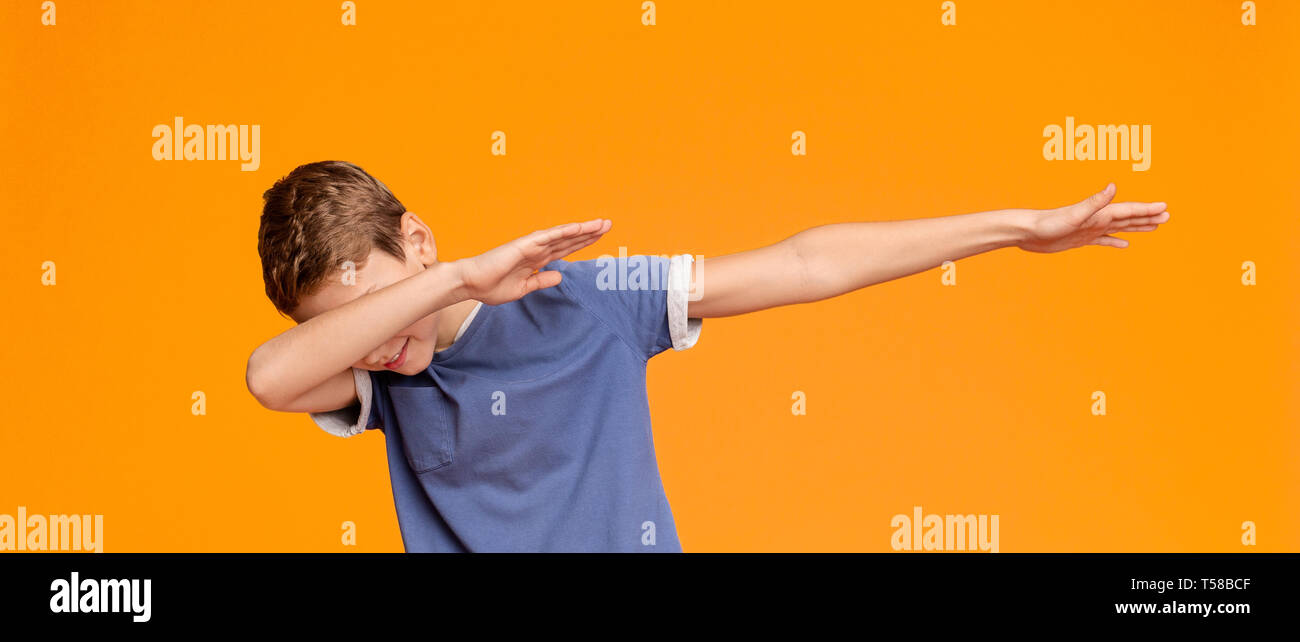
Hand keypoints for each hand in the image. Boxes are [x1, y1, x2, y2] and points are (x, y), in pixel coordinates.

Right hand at [454, 218, 612, 303]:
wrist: (472, 285)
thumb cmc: (492, 286)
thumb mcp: (524, 288)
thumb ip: (542, 281)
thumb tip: (560, 274)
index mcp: (537, 260)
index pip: (566, 250)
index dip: (583, 243)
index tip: (600, 238)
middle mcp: (537, 250)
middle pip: (569, 240)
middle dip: (589, 233)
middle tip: (608, 225)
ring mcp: (532, 246)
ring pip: (562, 235)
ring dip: (582, 229)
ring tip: (601, 224)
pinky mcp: (524, 245)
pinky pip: (548, 237)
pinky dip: (563, 231)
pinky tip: (578, 227)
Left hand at [1017, 183, 1168, 252]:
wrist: (1027, 232)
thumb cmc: (1048, 222)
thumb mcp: (1074, 214)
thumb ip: (1095, 201)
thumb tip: (1113, 186)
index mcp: (1099, 213)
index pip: (1129, 210)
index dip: (1148, 209)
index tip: (1166, 207)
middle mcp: (1097, 219)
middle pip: (1129, 217)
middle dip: (1148, 216)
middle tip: (1167, 216)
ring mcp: (1090, 229)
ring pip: (1120, 227)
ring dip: (1137, 226)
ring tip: (1154, 226)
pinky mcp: (1081, 239)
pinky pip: (1104, 241)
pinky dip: (1116, 242)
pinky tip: (1125, 245)